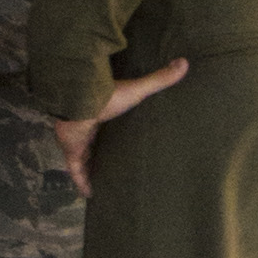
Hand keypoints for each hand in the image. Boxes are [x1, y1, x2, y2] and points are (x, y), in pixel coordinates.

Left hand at [53, 61, 187, 195]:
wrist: (80, 102)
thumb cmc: (107, 97)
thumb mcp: (137, 90)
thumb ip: (158, 80)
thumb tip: (184, 62)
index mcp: (103, 114)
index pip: (109, 125)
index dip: (115, 132)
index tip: (124, 140)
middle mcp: (90, 129)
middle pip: (97, 144)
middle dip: (104, 154)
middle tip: (117, 167)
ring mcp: (79, 141)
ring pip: (86, 159)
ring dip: (94, 170)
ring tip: (107, 185)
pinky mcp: (72, 153)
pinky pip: (76, 171)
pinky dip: (82, 182)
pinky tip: (91, 195)